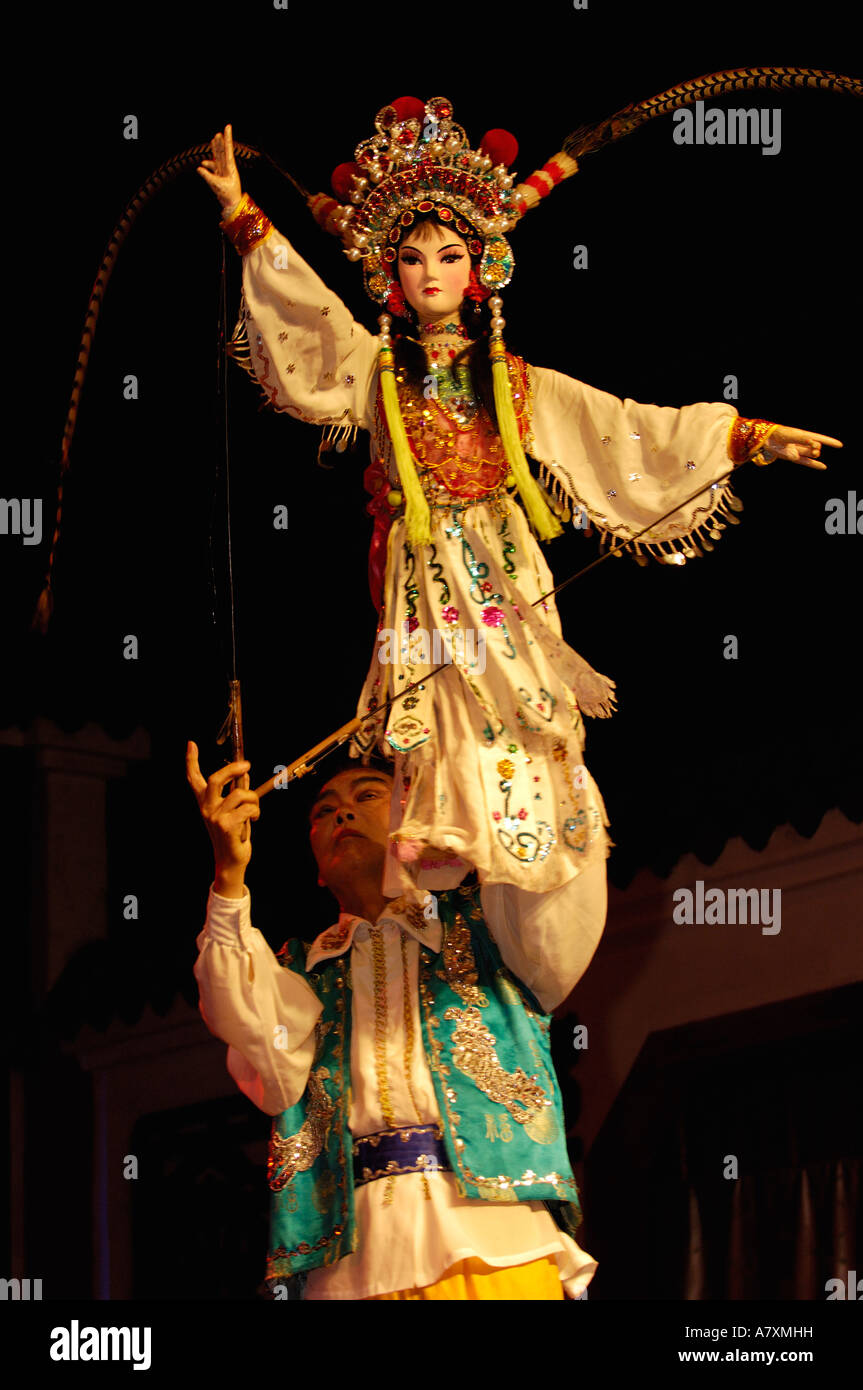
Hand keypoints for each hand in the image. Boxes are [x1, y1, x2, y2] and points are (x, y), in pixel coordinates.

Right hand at [186, 740, 259, 895]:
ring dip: (254, 800)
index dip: (191, 761)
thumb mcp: (232, 811)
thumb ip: (235, 792)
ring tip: (254, 811)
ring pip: (241, 794)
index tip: (191, 744)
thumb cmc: (233, 834)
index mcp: (205, 802)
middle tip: (246, 766)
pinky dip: (256, 812)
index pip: (193, 779)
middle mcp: (206, 808)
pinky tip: (253, 820)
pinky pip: (248, 808)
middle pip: (216, 779)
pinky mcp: (226, 825)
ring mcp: (215, 816)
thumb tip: (244, 774)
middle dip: (233, 769)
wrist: (230, 860)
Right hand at [197, 123, 242, 213]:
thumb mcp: (217, 185)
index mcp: (230, 167)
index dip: (227, 138)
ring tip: (214, 138)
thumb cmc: (228, 195)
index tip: (228, 127)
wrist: (231, 204)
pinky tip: (203, 164)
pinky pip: (213, 167)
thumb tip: (199, 168)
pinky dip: (208, 165)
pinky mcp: (219, 175)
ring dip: (216, 148)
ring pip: (218, 156)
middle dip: (221, 142)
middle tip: (219, 132)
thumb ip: (208, 176)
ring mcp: (223, 171)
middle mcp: (227, 167)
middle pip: (223, 151)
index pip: (228, 149)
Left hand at [760, 425, 842, 470]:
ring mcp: (798, 450)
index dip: (829, 441)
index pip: (819, 438)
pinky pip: (806, 462)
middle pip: (815, 446)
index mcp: (803, 434)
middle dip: (816, 447)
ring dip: (814, 454)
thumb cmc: (779, 434)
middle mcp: (802, 442)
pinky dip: (814, 464)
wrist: (766, 439)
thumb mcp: (791, 435)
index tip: (840, 445)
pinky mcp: (793, 457)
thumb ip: (802, 439)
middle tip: (814, 448)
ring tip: (815, 453)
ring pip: (810, 454)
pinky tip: (823, 467)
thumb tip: (812, 444)